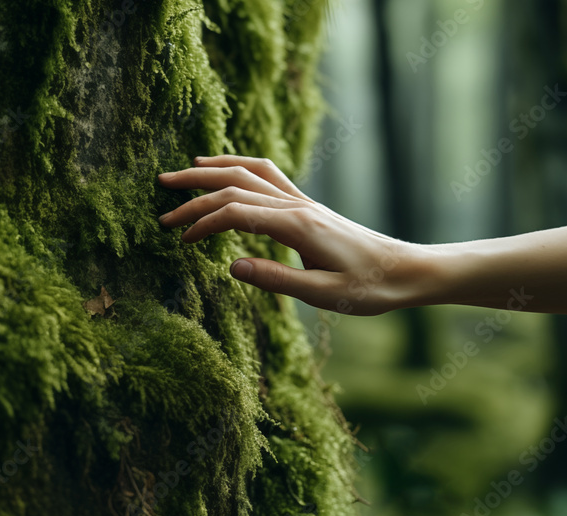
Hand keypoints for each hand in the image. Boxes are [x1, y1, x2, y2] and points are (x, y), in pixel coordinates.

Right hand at [157, 155, 439, 314]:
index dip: (202, 223)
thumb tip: (230, 266)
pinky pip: (268, 174)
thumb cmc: (369, 288)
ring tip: (181, 173)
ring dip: (213, 170)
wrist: (405, 270)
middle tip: (161, 203)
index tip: (180, 241)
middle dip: (195, 192)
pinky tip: (225, 173)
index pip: (236, 211)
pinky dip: (240, 167)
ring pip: (250, 171)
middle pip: (235, 184)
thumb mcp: (323, 295)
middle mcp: (298, 206)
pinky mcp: (308, 205)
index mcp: (297, 226)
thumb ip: (276, 280)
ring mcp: (303, 201)